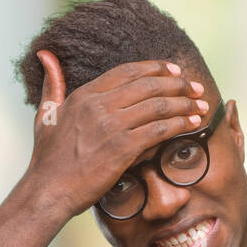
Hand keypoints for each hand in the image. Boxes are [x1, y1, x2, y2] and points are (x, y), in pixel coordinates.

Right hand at [24, 51, 207, 217]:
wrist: (48, 191)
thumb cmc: (47, 159)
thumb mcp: (46, 115)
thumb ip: (52, 84)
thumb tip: (46, 55)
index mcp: (84, 95)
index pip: (127, 71)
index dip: (155, 68)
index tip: (173, 71)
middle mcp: (99, 105)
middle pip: (149, 85)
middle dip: (178, 84)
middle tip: (195, 87)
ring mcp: (112, 126)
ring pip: (158, 105)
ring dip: (184, 103)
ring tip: (200, 105)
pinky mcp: (123, 148)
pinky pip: (159, 130)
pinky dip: (179, 124)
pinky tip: (192, 124)